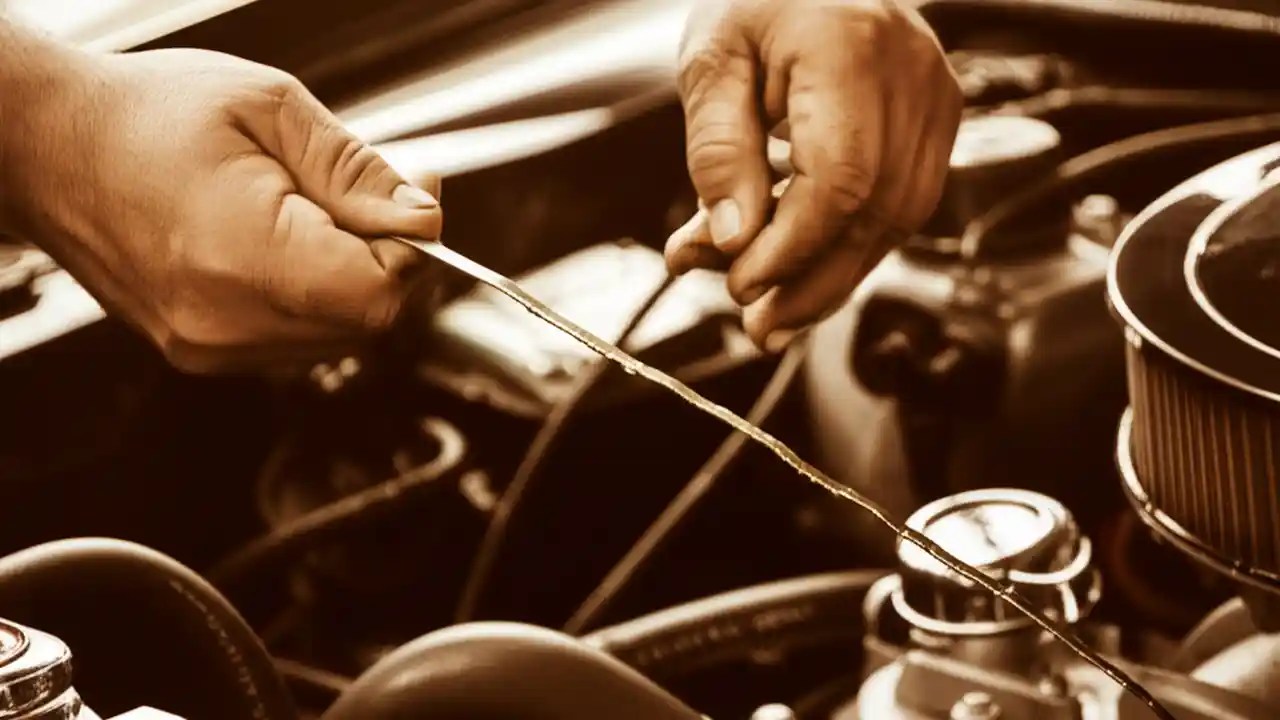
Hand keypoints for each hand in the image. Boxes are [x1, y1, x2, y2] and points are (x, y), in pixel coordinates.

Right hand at [3, 47, 440, 372]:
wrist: (48, 146)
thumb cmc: (146, 114)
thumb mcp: (272, 108)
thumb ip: (357, 170)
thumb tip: (424, 215)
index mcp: (240, 257)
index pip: (379, 294)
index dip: (411, 247)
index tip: (408, 198)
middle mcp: (224, 321)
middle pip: (367, 320)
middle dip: (386, 257)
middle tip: (367, 194)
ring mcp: (210, 347)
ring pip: (339, 335)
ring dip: (351, 276)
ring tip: (307, 210)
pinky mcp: (204, 352)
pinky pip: (299, 337)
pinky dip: (314, 293)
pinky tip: (281, 241)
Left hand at [665, 0, 961, 350]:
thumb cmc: (755, 0)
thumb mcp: (711, 64)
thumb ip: (719, 153)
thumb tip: (733, 241)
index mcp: (850, 46)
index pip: (840, 179)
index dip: (793, 248)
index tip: (741, 285)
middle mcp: (911, 73)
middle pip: (877, 211)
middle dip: (812, 282)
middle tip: (756, 325)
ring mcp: (936, 96)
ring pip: (898, 220)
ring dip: (834, 278)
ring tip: (775, 315)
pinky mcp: (937, 119)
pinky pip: (904, 203)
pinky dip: (854, 248)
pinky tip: (809, 274)